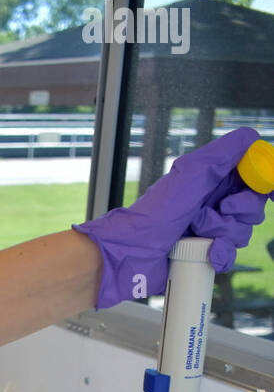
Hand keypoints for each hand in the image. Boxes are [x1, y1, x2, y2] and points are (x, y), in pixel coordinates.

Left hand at [72, 125, 271, 308]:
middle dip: (241, 210)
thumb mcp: (190, 175)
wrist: (131, 254)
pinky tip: (208, 254)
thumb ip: (222, 155)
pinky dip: (221, 256)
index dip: (262, 181)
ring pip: (242, 232)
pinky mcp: (204, 254)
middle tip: (221, 210)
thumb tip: (251, 136)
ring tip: (197, 230)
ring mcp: (209, 230)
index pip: (251, 176)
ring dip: (224, 233)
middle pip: (253, 206)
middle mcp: (212, 202)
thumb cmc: (154, 213)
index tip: (266, 188)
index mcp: (211, 179)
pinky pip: (229, 256)